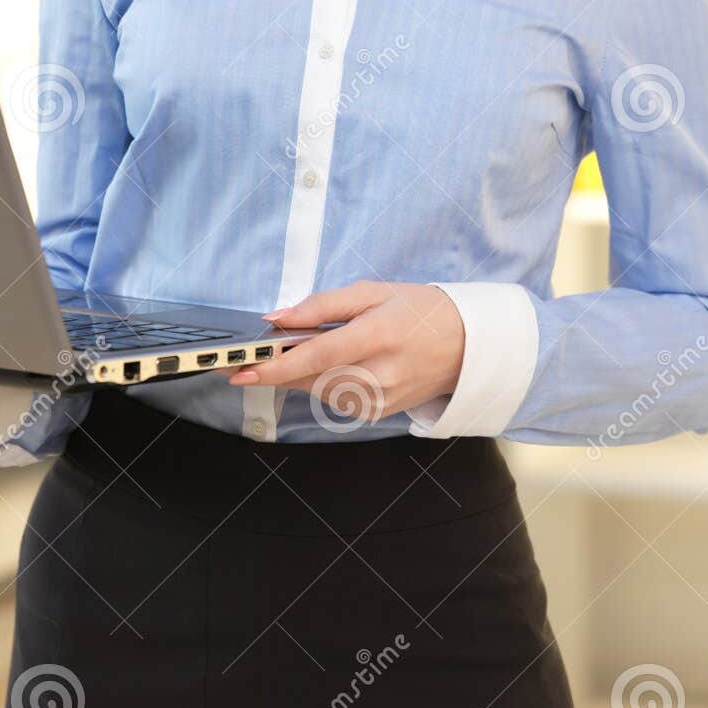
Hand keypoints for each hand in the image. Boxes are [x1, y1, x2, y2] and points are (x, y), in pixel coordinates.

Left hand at [227, 281, 464, 422]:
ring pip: (319, 392)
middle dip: (277, 368)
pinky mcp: (379, 414)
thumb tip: (276, 319)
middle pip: (310, 379)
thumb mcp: (371, 293)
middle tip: (253, 355)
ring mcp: (381, 400)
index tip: (241, 370)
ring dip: (301, 374)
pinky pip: (335, 401)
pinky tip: (333, 366)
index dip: (275, 365)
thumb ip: (321, 306)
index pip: (316, 356)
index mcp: (377, 336)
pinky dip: (323, 384)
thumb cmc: (417, 310)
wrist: (466, 345)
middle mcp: (379, 374)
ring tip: (305, 352)